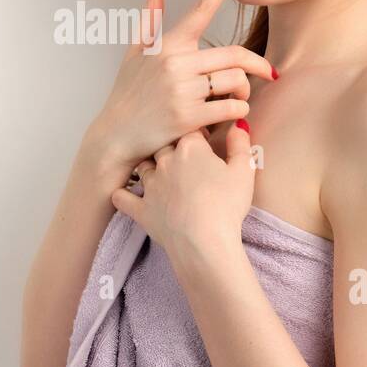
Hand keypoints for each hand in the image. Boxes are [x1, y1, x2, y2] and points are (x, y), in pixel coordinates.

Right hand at [88, 0, 275, 173]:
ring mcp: (182, 91)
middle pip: (234, 54)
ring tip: (240, 97)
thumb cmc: (127, 94)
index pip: (198, 11)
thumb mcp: (134, 54)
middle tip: (270, 71)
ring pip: (236, 81)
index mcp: (167, 46)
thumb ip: (149, 19)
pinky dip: (240, 110)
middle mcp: (176, 64)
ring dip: (246, 90)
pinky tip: (234, 114)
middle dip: (258, 64)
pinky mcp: (188, 118)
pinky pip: (231, 107)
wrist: (115, 136)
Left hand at [109, 120, 255, 272]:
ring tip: (159, 175)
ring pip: (143, 167)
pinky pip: (123, 197)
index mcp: (190, 149)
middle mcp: (165, 161)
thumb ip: (240, 145)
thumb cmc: (227, 205)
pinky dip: (123, 195)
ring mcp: (150, 185)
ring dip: (150, 169)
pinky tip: (124, 193)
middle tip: (183, 159)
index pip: (190, 131)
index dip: (198, 135)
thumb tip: (238, 125)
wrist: (204, 241)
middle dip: (171, 148)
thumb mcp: (243, 171)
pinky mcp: (141, 209)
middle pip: (163, 145)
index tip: (204, 141)